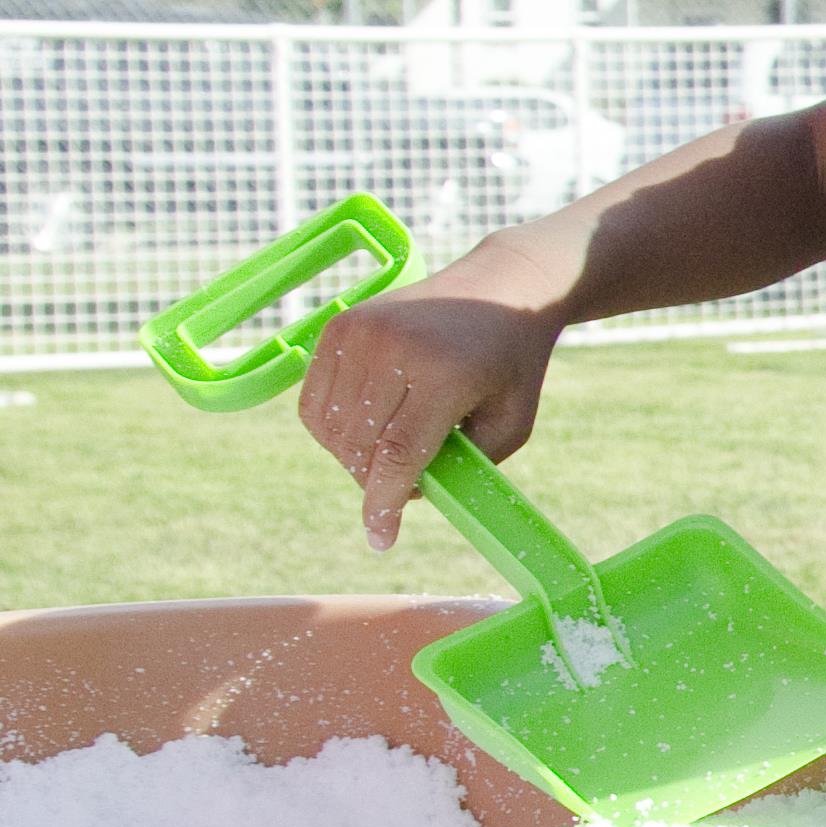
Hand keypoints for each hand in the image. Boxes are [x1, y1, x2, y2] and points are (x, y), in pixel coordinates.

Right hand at [294, 263, 564, 550]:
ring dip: (351, 457)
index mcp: (443, 373)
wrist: (500, 287)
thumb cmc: (511, 363)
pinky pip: (313, 400)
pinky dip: (330, 428)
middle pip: (359, 445)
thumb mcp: (512, 422)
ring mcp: (359, 332)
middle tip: (402, 484)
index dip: (384, 504)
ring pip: (330, 428)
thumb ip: (466, 465)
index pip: (397, 454)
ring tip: (388, 453)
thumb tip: (405, 497)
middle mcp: (393, 348)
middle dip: (374, 481)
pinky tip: (363, 429)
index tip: (382, 539)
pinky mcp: (338, 326)